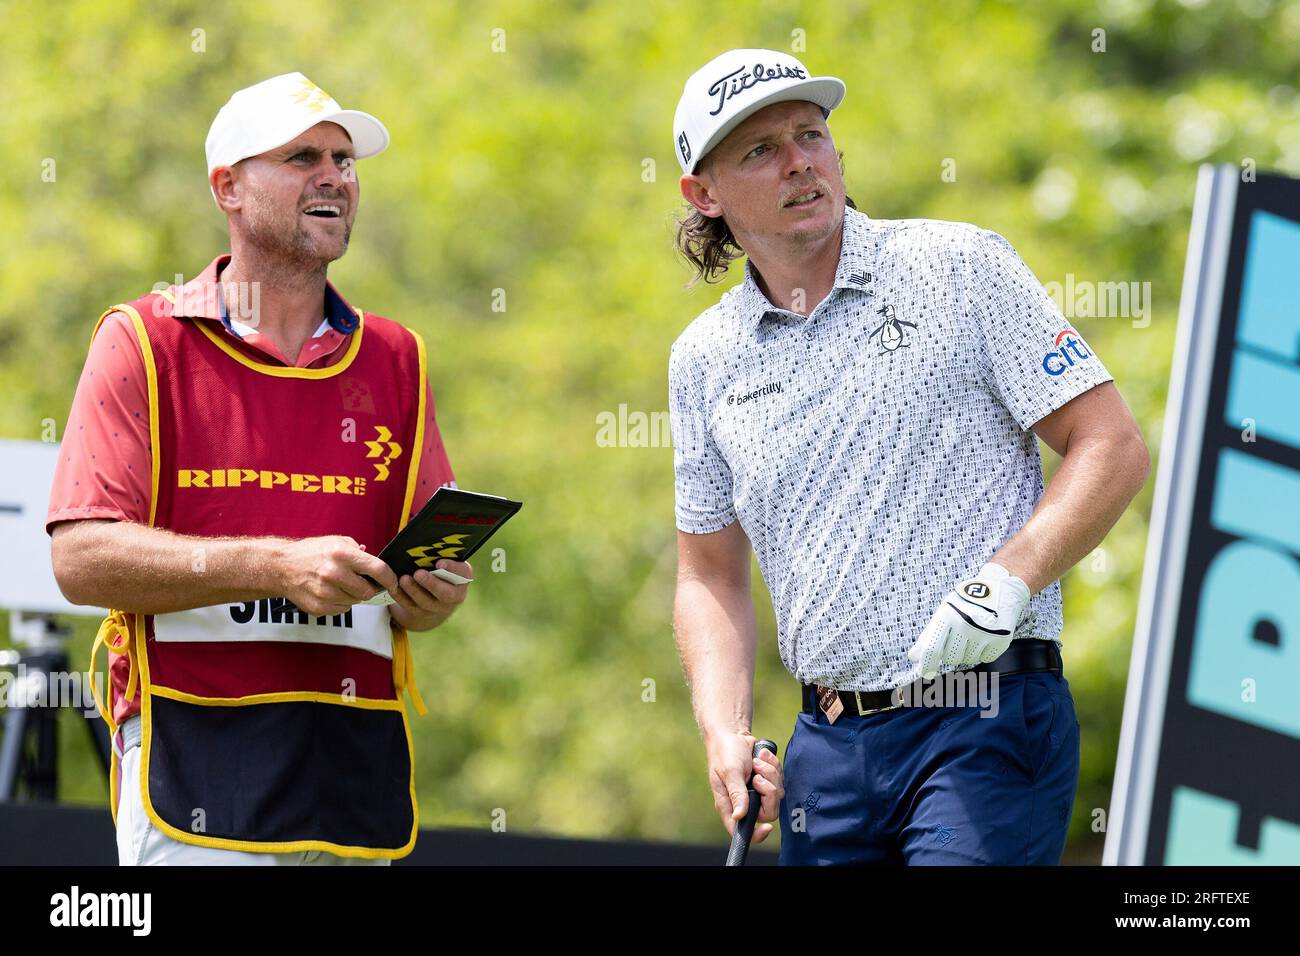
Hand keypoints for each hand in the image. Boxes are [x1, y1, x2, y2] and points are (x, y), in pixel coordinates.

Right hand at [274, 535, 400, 616]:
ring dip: (353, 595)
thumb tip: (377, 565)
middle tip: (360, 582)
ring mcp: (326, 593)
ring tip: (340, 584)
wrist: (281, 567)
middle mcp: (334, 574)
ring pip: (355, 602)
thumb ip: (359, 552)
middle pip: (368, 591)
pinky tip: (330, 591)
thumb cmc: (310, 552)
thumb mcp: (336, 542)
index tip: (394, 583)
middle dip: (368, 588)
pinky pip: (342, 609)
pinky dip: (341, 602)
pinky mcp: (319, 607)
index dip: (390, 579)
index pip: (378, 569)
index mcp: (342, 554)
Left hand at [388, 559, 472, 631]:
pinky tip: (392, 586)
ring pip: (426, 602)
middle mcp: (454, 595)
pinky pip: (410, 606)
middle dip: (432, 584)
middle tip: (418, 574)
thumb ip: (437, 553)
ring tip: (404, 579)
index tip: (440, 563)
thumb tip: (421, 542)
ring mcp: (437, 607)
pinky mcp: (421, 614)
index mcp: (462, 577)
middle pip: (446, 594)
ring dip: (413, 590)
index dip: (452, 568)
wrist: (434, 597)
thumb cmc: (439, 570)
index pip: (463, 573)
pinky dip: (400, 596)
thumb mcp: (444, 561)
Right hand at [704, 731, 783, 843]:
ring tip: (756, 761)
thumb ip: (737, 793)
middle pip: (768, 812)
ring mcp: (758, 792)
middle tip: (758, 776)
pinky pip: (780, 780)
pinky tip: (762, 756)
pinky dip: (774, 766)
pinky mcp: (767, 781)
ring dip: (770, 774)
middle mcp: (745, 801)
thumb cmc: (725, 753)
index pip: (741, 830)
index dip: (756, 834)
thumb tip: (739, 816)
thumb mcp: (730, 771)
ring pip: (777, 794)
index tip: (767, 828)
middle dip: (768, 792)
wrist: (733, 734)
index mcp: (730, 804)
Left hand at [907, 562, 1030, 678]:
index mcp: (947, 615)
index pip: (932, 649)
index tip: (925, 673)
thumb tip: (913, 657)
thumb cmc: (967, 601)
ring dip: (969, 651)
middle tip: (959, 637)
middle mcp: (965, 624)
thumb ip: (929, 635)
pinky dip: (984, 652)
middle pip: (951, 658)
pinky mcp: (1001, 638)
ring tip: (974, 633)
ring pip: (969, 660)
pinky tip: (986, 636)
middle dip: (952, 652)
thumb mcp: (945, 611)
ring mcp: (984, 632)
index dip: (927, 664)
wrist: (1000, 588)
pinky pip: (986, 658)